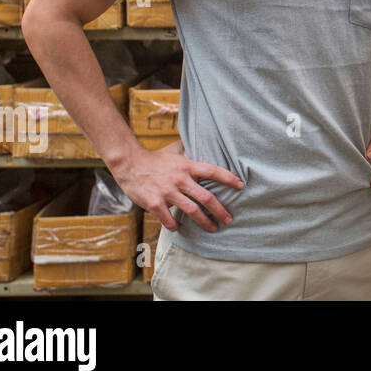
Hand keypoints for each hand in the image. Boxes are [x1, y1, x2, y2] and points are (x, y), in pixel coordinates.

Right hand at [113, 143, 243, 232]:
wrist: (129, 163)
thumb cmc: (154, 158)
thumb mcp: (175, 151)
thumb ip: (189, 151)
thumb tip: (204, 143)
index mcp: (187, 166)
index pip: (213, 172)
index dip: (229, 179)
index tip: (241, 186)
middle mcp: (180, 180)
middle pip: (207, 198)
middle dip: (220, 211)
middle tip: (229, 219)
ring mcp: (168, 193)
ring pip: (192, 211)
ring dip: (205, 222)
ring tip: (212, 228)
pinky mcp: (155, 204)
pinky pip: (170, 219)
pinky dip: (176, 225)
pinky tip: (179, 227)